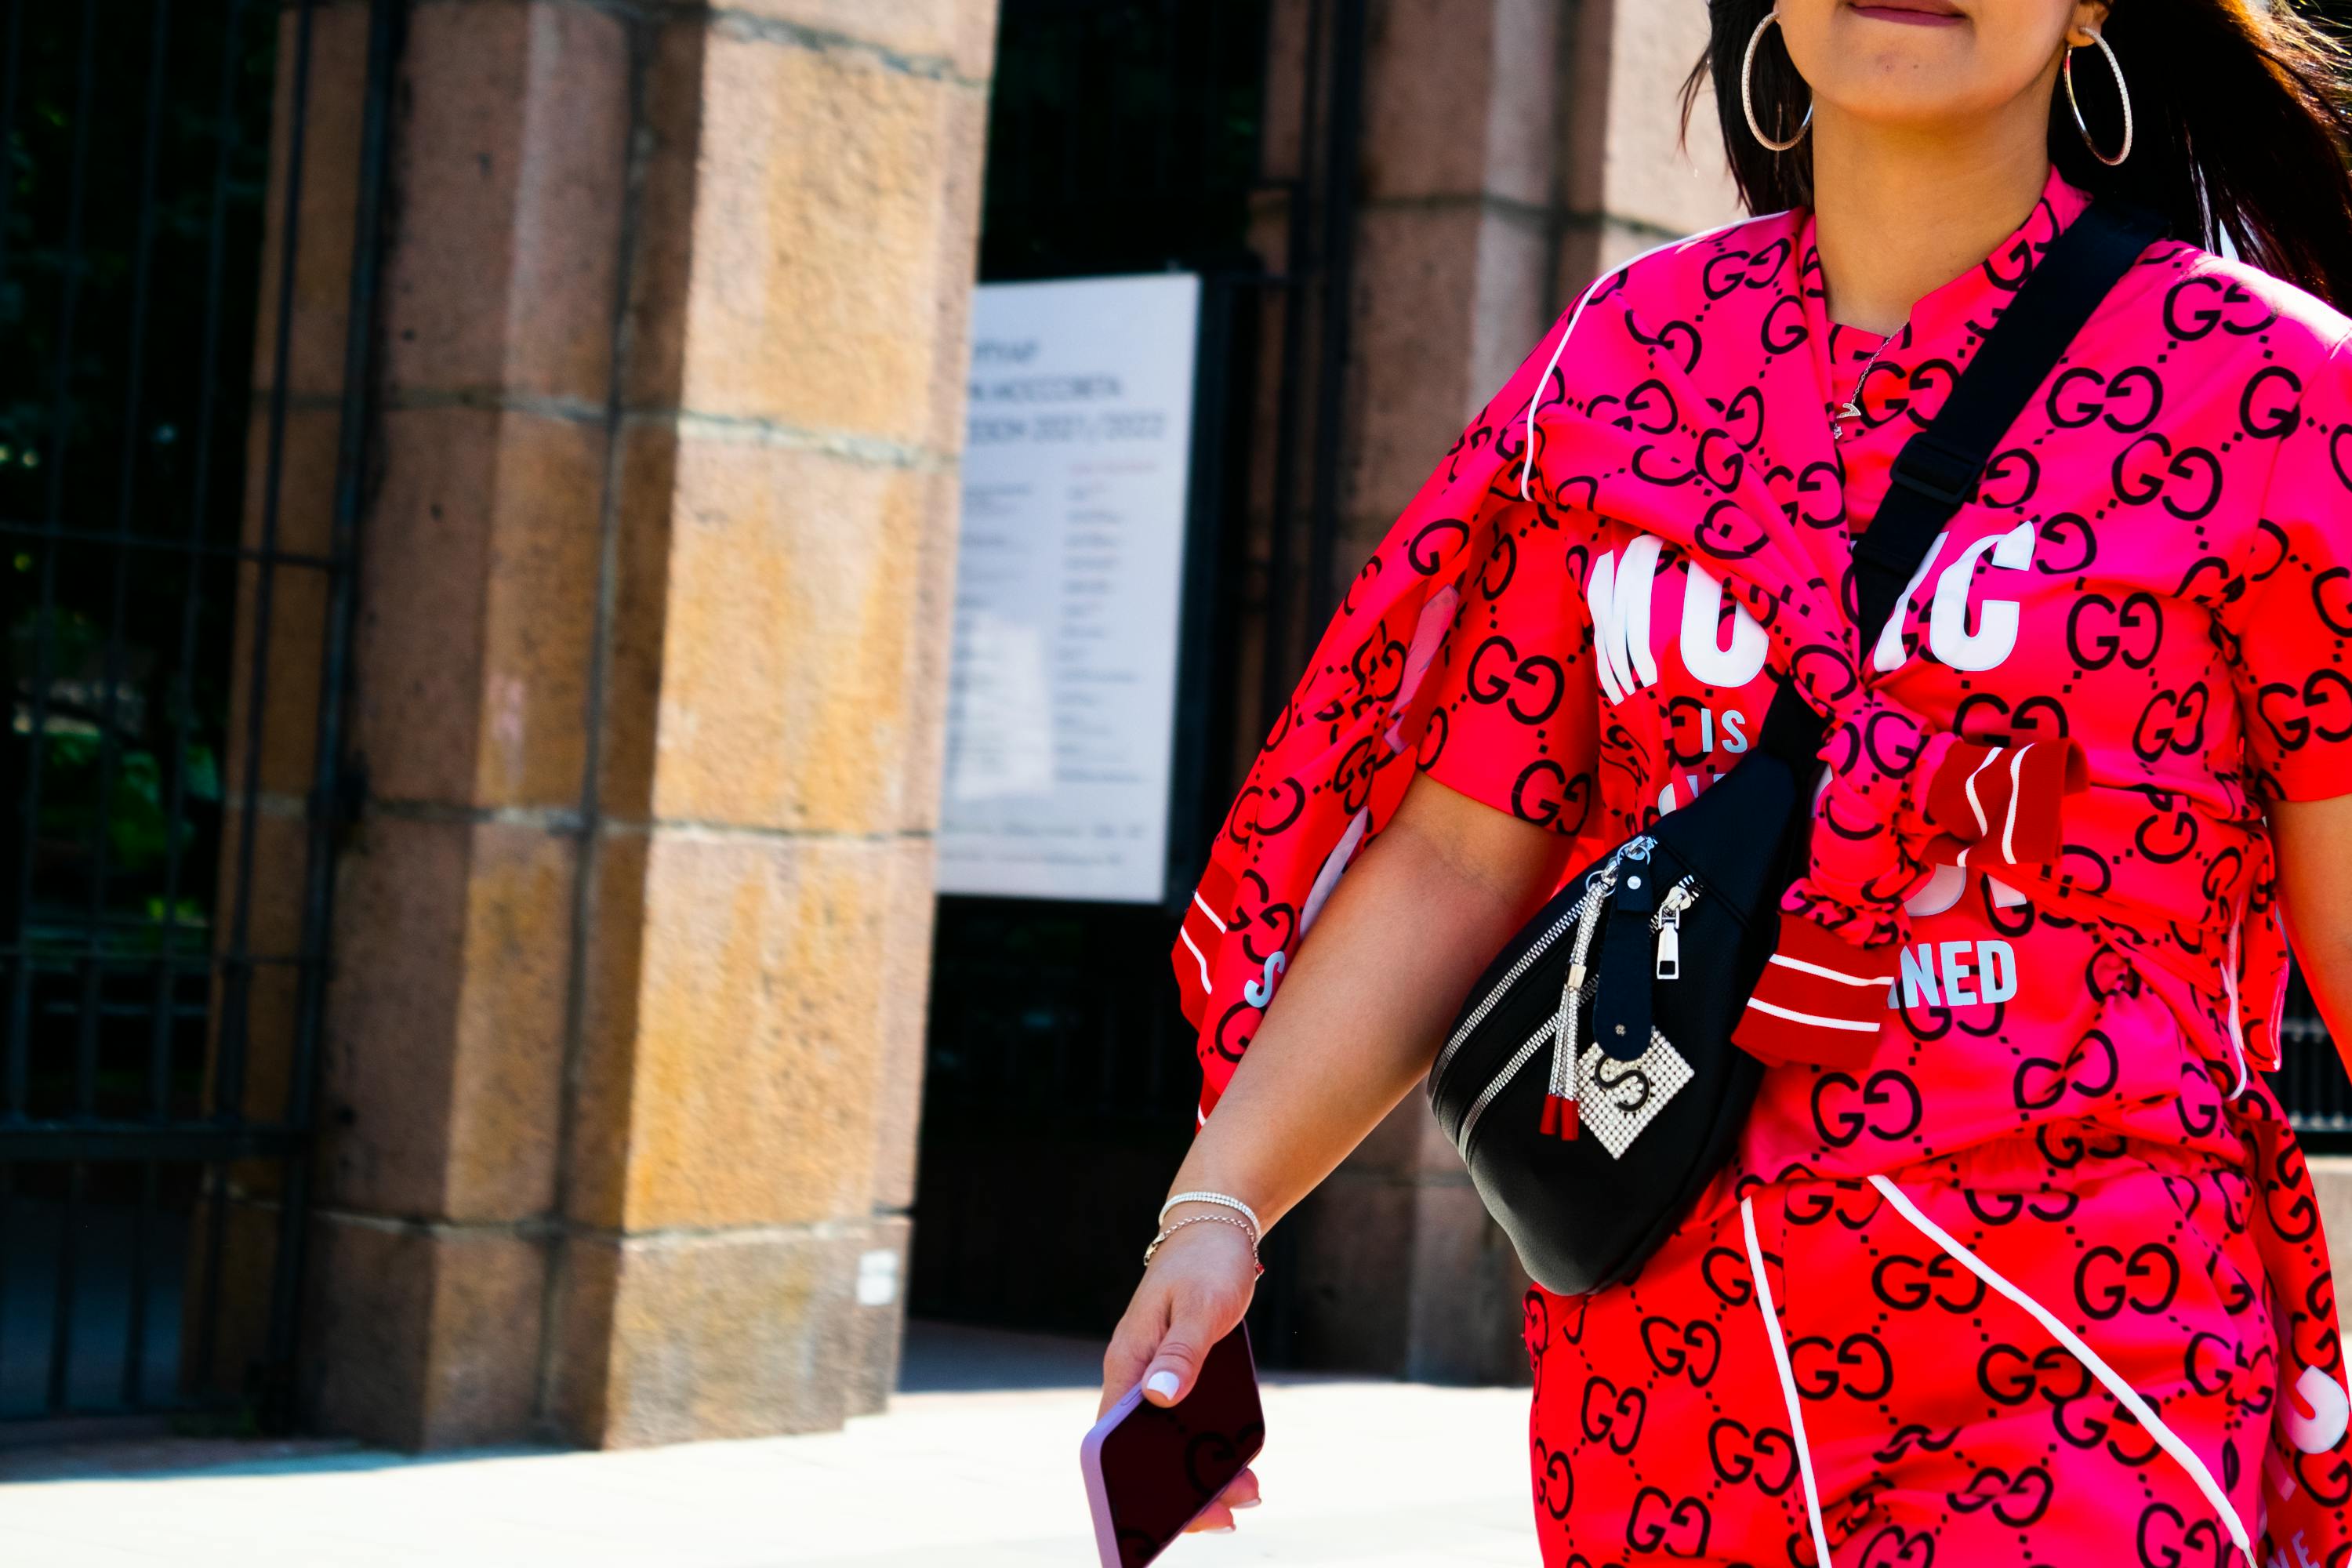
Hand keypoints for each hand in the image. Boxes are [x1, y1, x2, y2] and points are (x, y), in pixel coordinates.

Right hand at [1098, 1217, 1261, 1531]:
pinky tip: (1241, 1464)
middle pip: (1143, 1451)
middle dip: (1180, 1489)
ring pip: (1169, 1441)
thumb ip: (1181, 1353)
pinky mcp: (1182, 1375)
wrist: (1218, 1228)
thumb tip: (1160, 1399)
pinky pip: (1189, 1423)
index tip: (1165, 1513)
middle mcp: (1136, 1377)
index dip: (1131, 1482)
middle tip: (1228, 1515)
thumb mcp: (1200, 1306)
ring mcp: (1158, 1378)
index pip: (1113, 1439)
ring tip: (1246, 1494)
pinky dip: (1211, 1446)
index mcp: (1128, 1363)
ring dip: (1202, 1471)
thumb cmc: (1206, 1263)